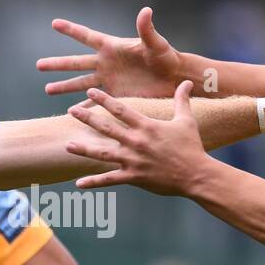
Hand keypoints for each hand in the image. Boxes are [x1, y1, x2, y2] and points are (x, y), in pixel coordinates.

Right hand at [38, 7, 183, 97]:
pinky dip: (85, 108)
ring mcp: (109, 80)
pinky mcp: (116, 95)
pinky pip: (96, 102)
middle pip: (76, 63)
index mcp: (112, 47)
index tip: (54, 23)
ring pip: (81, 84)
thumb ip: (146, 29)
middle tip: (38, 65)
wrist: (174, 78)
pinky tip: (72, 113)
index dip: (71, 30)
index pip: (87, 36)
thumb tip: (145, 11)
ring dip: (64, 87)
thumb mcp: (155, 43)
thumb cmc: (166, 56)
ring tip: (48, 90)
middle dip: (58, 64)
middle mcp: (107, 63)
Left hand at [66, 82, 210, 195]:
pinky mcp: (133, 177)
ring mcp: (133, 160)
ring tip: (68, 145)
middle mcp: (136, 141)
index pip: (120, 109)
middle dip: (87, 118)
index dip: (104, 100)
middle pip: (106, 128)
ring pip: (103, 153)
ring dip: (84, 150)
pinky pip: (109, 180)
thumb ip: (182, 100)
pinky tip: (79, 183)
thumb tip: (186, 81)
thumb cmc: (192, 147)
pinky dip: (93, 182)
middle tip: (71, 111)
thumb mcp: (187, 120)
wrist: (196, 175)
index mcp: (146, 126)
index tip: (89, 93)